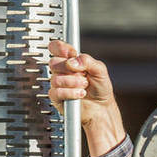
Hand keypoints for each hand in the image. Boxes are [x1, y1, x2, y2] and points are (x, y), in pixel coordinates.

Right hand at [47, 39, 125, 156]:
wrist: (102, 108)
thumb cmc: (101, 89)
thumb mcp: (100, 70)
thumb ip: (88, 61)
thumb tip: (72, 61)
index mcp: (70, 61)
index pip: (56, 48)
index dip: (60, 48)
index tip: (69, 52)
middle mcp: (62, 71)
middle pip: (53, 63)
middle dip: (70, 69)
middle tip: (83, 75)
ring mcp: (58, 85)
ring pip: (55, 79)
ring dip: (73, 82)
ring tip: (84, 86)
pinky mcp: (57, 98)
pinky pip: (57, 92)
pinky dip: (70, 93)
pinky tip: (80, 94)